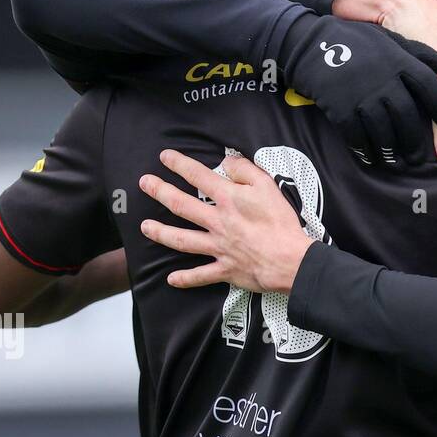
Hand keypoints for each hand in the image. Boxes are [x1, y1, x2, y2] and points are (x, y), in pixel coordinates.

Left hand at [138, 150, 314, 293]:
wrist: (291, 259)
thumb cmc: (281, 222)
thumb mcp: (269, 186)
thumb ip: (246, 170)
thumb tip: (227, 161)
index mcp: (229, 200)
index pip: (199, 177)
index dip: (180, 164)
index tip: (165, 157)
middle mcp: (218, 222)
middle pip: (182, 205)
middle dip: (160, 192)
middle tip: (144, 183)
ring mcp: (218, 247)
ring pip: (182, 240)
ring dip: (161, 233)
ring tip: (145, 227)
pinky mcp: (225, 269)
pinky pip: (200, 275)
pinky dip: (186, 279)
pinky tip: (171, 278)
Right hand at [281, 15, 436, 164]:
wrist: (309, 43)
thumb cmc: (353, 41)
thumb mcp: (387, 39)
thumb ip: (415, 52)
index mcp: (398, 61)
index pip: (430, 87)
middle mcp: (384, 80)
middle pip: (407, 117)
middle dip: (415, 141)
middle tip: (418, 159)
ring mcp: (361, 95)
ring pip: (383, 131)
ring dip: (391, 151)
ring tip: (395, 163)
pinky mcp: (340, 108)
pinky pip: (357, 136)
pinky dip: (365, 150)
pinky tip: (370, 158)